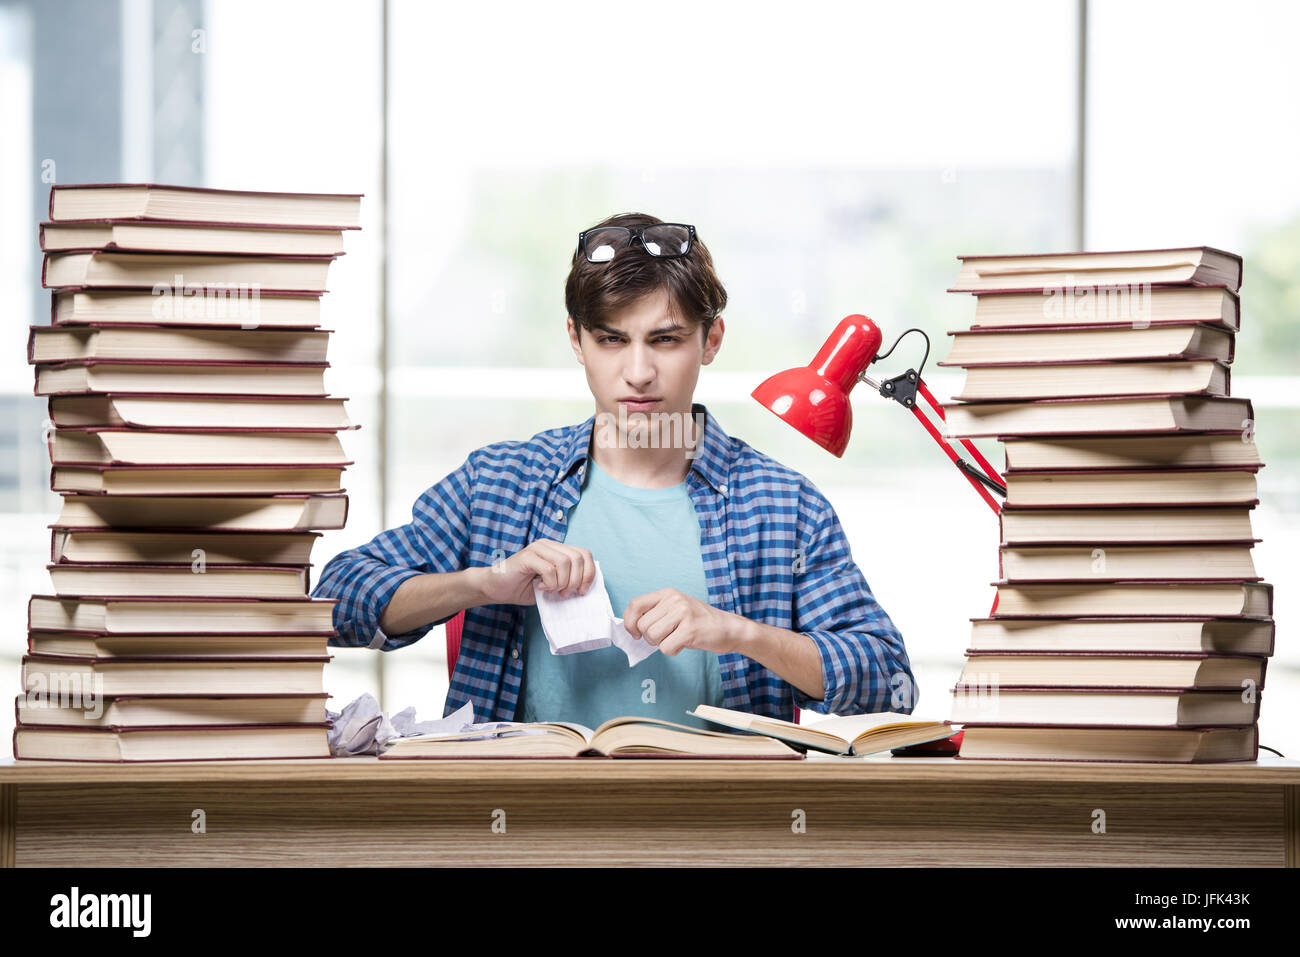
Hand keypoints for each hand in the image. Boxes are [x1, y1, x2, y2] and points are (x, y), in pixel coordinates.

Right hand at [477, 538, 594, 606]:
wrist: (496, 588)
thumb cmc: (523, 587)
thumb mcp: (552, 585)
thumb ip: (567, 581)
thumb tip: (585, 588)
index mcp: (557, 549)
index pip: (584, 554)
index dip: (589, 574)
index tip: (582, 591)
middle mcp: (549, 545)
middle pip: (578, 558)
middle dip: (576, 581)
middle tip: (564, 594)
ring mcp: (537, 548)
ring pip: (565, 562)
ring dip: (562, 582)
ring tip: (552, 591)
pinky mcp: (527, 556)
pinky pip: (549, 569)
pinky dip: (550, 583)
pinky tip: (541, 587)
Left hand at [621, 589, 742, 655]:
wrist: (729, 628)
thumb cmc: (700, 621)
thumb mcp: (677, 608)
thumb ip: (656, 613)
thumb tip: (631, 628)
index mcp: (668, 593)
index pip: (635, 604)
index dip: (629, 622)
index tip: (634, 633)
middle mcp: (674, 600)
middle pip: (643, 625)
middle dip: (649, 638)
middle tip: (665, 637)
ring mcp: (683, 614)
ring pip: (652, 636)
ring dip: (661, 644)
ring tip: (675, 639)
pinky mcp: (690, 630)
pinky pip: (666, 647)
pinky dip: (672, 651)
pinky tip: (683, 645)